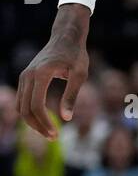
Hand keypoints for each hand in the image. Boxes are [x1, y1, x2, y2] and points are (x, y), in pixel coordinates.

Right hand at [17, 5, 89, 137]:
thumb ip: (72, 96)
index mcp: (41, 74)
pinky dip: (29, 113)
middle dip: (38, 126)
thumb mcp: (80, 75)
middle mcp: (28, 75)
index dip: (44, 123)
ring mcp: (24, 76)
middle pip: (25, 109)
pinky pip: (22, 100)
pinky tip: (43, 121)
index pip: (36, 106)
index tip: (56, 134)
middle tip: (53, 138)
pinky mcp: (25, 78)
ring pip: (20, 106)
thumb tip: (66, 118)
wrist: (65, 37)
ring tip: (49, 132)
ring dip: (32, 122)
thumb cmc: (76, 55)